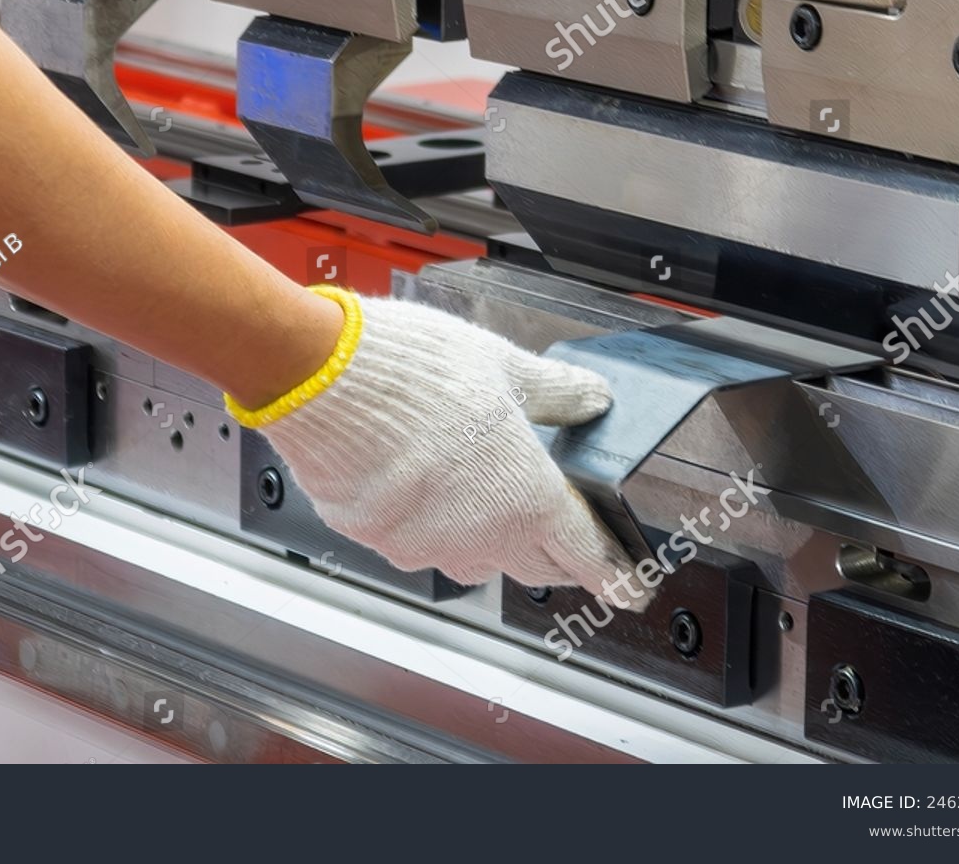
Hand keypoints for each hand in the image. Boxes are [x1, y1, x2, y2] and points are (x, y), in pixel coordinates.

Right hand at [243, 291, 650, 601]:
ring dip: (491, 542)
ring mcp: (426, 545)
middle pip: (536, 567)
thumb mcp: (504, 369)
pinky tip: (422, 485)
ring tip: (483, 498)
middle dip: (557, 556)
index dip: (618, 577)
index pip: (588, 556)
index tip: (632, 589)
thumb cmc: (415, 373)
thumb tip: (590, 397)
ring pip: (475, 563)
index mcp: (528, 498)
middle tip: (563, 536)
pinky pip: (417, 547)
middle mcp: (481, 536)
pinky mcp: (379, 539)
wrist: (327, 379)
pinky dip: (431, 526)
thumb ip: (555, 393)